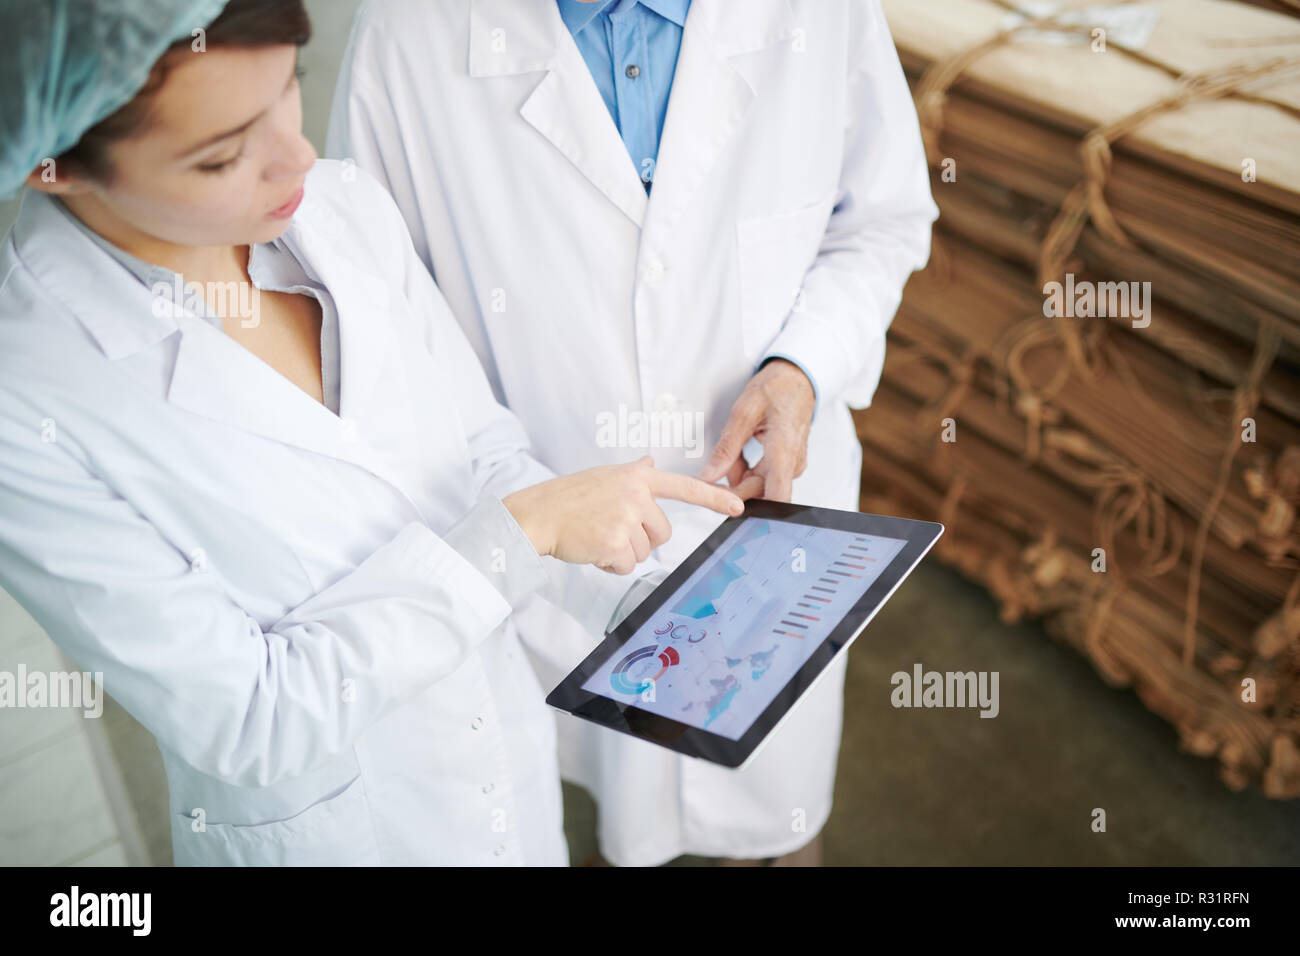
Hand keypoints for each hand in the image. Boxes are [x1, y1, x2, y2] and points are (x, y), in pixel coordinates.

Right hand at [503, 456, 743, 573]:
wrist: (536, 514)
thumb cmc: (568, 498)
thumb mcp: (605, 477)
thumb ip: (633, 474)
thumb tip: (651, 461)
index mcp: (636, 476)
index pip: (683, 486)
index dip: (713, 498)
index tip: (738, 507)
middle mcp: (635, 493)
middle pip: (662, 533)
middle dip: (640, 539)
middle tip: (610, 529)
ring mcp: (625, 517)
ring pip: (645, 552)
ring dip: (623, 552)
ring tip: (596, 536)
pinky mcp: (615, 542)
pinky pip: (627, 566)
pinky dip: (611, 565)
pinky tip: (592, 549)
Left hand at [698, 359, 814, 501]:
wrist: (798, 378)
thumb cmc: (777, 388)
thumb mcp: (743, 412)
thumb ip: (726, 448)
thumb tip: (709, 476)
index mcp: (784, 449)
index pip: (777, 498)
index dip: (751, 506)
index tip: (725, 500)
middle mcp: (793, 462)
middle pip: (761, 492)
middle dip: (734, 487)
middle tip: (713, 472)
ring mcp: (793, 465)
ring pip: (760, 485)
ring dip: (739, 476)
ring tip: (731, 453)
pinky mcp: (788, 464)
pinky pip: (765, 477)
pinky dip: (747, 470)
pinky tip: (740, 455)